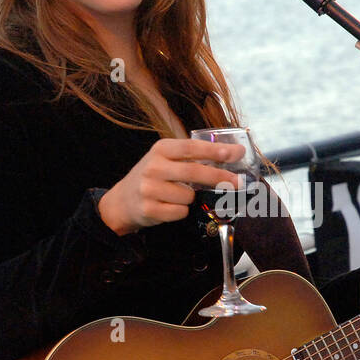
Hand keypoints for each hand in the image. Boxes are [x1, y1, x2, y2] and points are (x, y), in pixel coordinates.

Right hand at [97, 138, 243, 234]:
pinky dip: (181, 211)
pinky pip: (180, 212)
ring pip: (188, 196)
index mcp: (161, 149)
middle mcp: (153, 167)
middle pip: (194, 172)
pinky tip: (169, 206)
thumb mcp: (167, 159)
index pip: (191, 147)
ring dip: (191, 198)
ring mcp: (149, 189)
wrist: (123, 200)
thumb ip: (194, 156)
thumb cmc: (153, 177)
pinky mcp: (149, 209)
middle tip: (237, 182)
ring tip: (176, 195)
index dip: (214, 151)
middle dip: (219, 177)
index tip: (235, 153)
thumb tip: (232, 153)